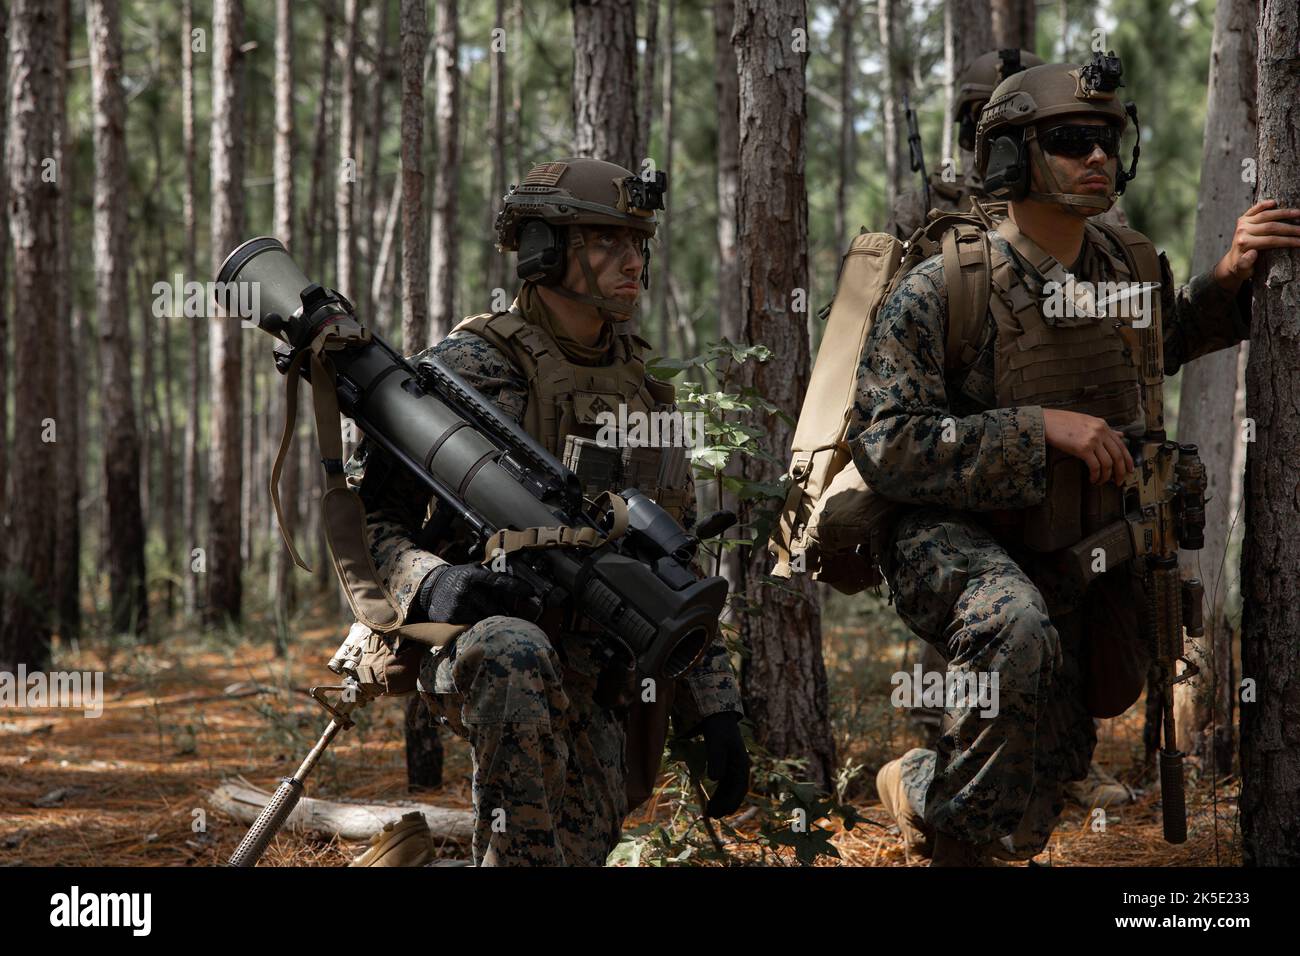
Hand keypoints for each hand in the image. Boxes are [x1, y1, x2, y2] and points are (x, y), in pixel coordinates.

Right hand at [416, 563, 536, 625]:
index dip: (516, 587)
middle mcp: (466, 591)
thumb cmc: (459, 579)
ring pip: (485, 619)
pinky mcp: (452, 620)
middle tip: (507, 613)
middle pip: (495, 607)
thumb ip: (491, 575)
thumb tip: (515, 580)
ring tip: (489, 617)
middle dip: (503, 611)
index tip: (531, 592)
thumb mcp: (472, 571)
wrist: (431, 588)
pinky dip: (478, 625)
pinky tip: (476, 621)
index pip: (498, 581)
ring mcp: (459, 606)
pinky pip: (473, 626)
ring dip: (491, 620)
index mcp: (473, 576)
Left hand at [698, 711, 749, 817]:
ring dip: (721, 802)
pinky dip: (719, 794)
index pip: (738, 788)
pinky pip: (725, 785)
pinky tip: (711, 801)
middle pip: (734, 792)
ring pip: (729, 790)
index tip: (722, 812)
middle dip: (725, 805)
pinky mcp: (727, 767)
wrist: (719, 718)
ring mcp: (734, 768)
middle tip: (712, 816)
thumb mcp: (716, 744)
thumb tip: (714, 779)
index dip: (731, 801)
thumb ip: (716, 761)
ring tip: (710, 813)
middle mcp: (740, 769)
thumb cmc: (719, 730)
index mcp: (741, 764)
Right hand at [1041, 408, 1133, 485]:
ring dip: (1106, 476)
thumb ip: (1104, 430)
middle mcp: (1100, 431)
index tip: (1129, 470)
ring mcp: (1092, 439)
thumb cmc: (1062, 422)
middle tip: (1118, 481)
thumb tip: (1120, 435)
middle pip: (1118, 456)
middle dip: (1120, 472)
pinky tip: (1092, 479)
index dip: (1128, 460)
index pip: (1121, 444)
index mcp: (1102, 425)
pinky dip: (1096, 475)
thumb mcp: (1087, 422)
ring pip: (1108, 463)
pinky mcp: (1083, 448)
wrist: (1045, 421)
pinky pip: (1095, 466)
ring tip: (1101, 482)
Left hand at [1213, 199, 1299, 289]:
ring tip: (1299, 214)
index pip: (1271, 240)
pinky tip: (1275, 202)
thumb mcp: (1243, 271)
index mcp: (1244, 243)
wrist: (1232, 262)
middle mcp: (1242, 231)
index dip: (1288, 241)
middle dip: (1291, 228)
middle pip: (1271, 227)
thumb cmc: (1242, 268)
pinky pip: (1254, 209)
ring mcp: (1242, 223)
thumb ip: (1245, 264)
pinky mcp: (1243, 218)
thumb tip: (1252, 253)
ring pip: (1266, 215)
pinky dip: (1264, 204)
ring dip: (1285, 213)